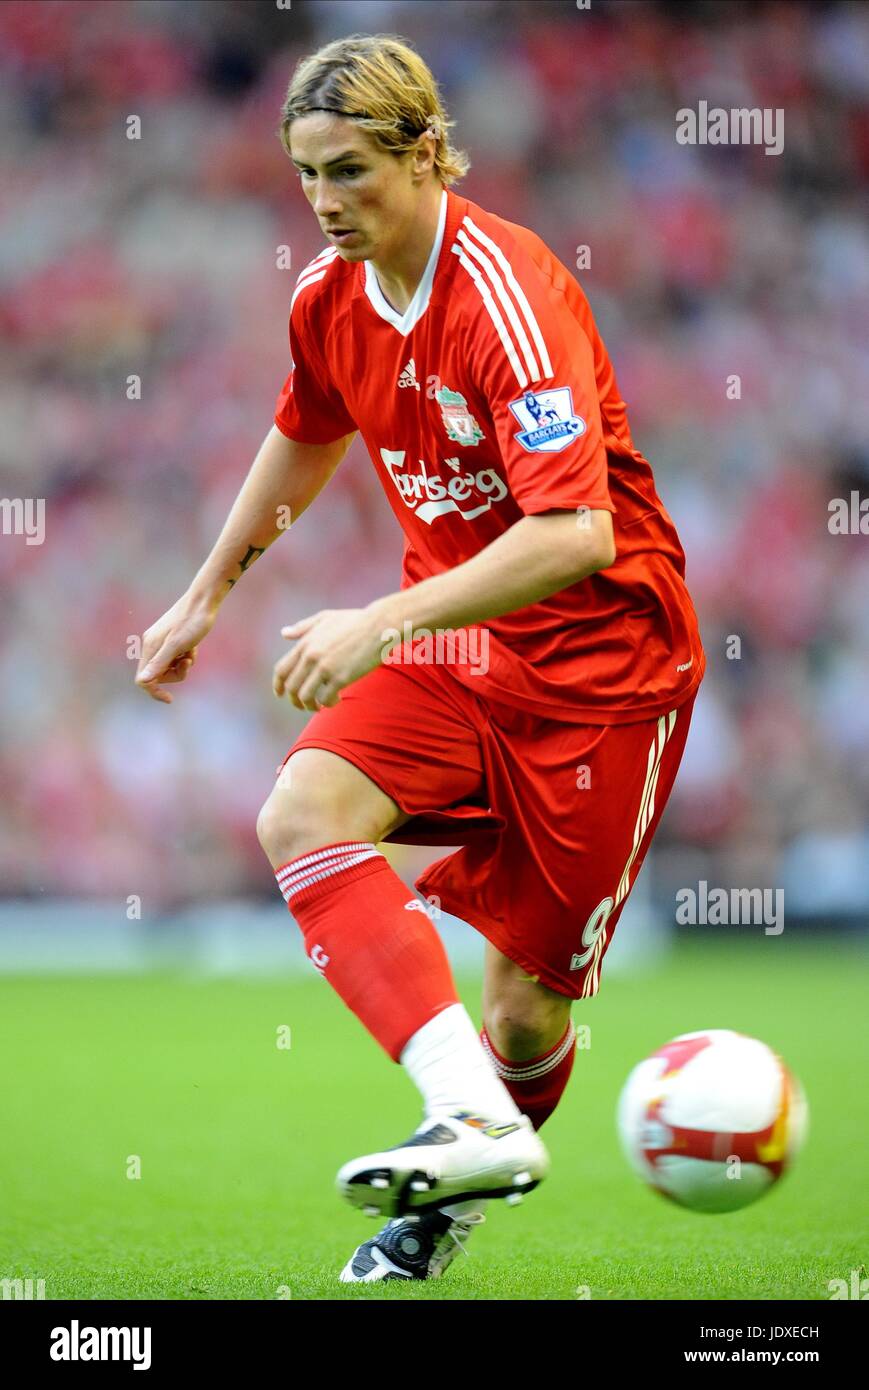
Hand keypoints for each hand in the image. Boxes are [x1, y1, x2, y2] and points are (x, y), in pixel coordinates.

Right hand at [135, 592, 217, 703]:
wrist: (204, 600)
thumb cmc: (193, 622)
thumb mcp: (177, 645)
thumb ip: (159, 663)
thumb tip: (142, 682)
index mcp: (150, 647)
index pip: (143, 679)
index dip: (155, 691)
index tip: (170, 699)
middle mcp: (152, 645)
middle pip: (157, 675)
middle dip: (174, 674)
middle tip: (188, 662)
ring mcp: (162, 642)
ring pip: (168, 667)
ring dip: (182, 665)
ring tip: (191, 653)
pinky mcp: (172, 640)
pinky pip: (176, 658)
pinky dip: (186, 657)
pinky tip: (194, 647)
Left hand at [273, 606, 391, 709]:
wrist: (379, 626)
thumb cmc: (355, 621)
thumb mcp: (325, 618)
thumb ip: (303, 627)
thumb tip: (283, 633)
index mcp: (305, 644)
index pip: (281, 670)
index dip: (277, 685)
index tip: (280, 694)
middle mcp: (311, 656)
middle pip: (292, 687)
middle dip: (295, 700)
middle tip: (303, 706)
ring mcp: (325, 667)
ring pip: (305, 696)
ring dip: (309, 706)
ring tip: (318, 707)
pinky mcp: (341, 677)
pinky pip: (325, 698)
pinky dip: (328, 703)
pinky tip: (336, 700)